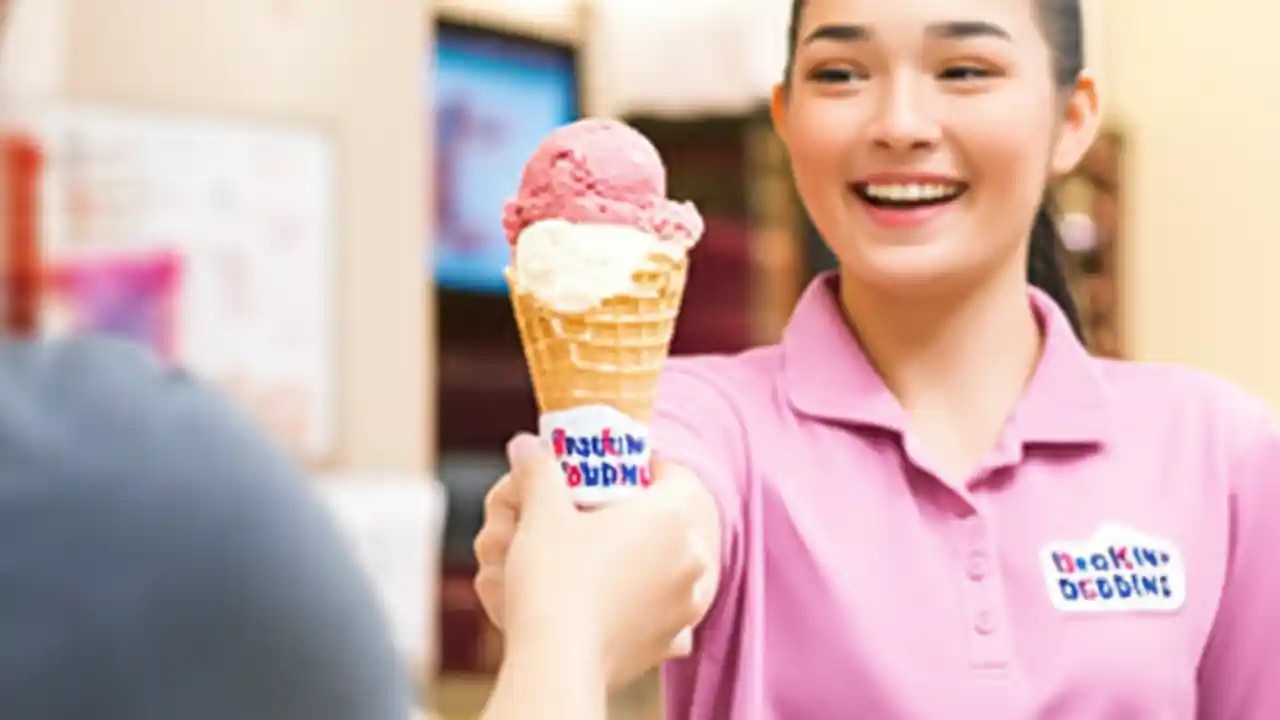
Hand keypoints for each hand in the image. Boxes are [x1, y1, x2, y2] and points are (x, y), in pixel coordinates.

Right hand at [474, 434, 718, 688]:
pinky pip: (664, 609)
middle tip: (602, 514)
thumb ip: (538, 471)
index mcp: (671, 516)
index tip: (615, 472)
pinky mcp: (672, 640)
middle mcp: (692, 558)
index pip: (674, 476)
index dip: (645, 469)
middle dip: (643, 515)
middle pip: (674, 522)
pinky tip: (612, 601)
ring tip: (605, 558)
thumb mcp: (541, 513)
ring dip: (647, 559)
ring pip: (672, 566)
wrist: (556, 660)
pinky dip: (644, 601)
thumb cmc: (553, 579)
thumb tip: (524, 444)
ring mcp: (687, 603)